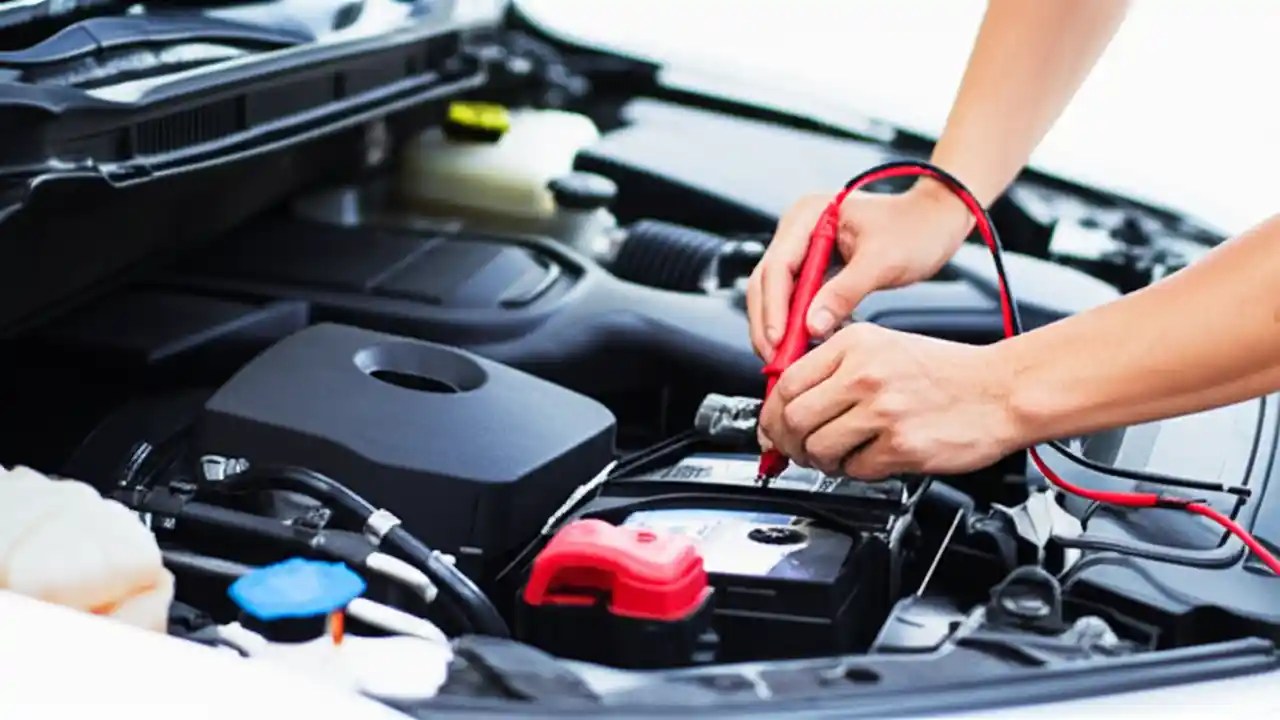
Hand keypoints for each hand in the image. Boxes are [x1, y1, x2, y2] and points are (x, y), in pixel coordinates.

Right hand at [747, 180, 973, 361]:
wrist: (937, 221)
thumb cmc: (918, 229)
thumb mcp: (882, 262)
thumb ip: (845, 292)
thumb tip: (812, 326)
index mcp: (809, 214)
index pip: (778, 265)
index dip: (774, 307)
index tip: (778, 339)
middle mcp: (800, 228)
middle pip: (767, 281)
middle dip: (769, 322)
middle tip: (775, 358)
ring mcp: (805, 246)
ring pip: (777, 293)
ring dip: (780, 326)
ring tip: (786, 358)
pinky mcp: (815, 264)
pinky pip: (796, 297)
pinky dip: (797, 322)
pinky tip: (803, 344)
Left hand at [757, 323, 1021, 479]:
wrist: (1003, 391)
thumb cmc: (947, 372)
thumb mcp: (883, 347)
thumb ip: (835, 368)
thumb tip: (787, 403)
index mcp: (854, 344)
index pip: (786, 382)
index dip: (770, 413)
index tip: (772, 429)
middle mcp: (864, 374)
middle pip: (793, 418)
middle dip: (789, 443)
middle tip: (798, 451)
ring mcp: (882, 410)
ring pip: (818, 447)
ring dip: (820, 462)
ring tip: (836, 458)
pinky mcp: (901, 445)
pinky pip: (855, 468)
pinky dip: (855, 471)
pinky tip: (869, 460)